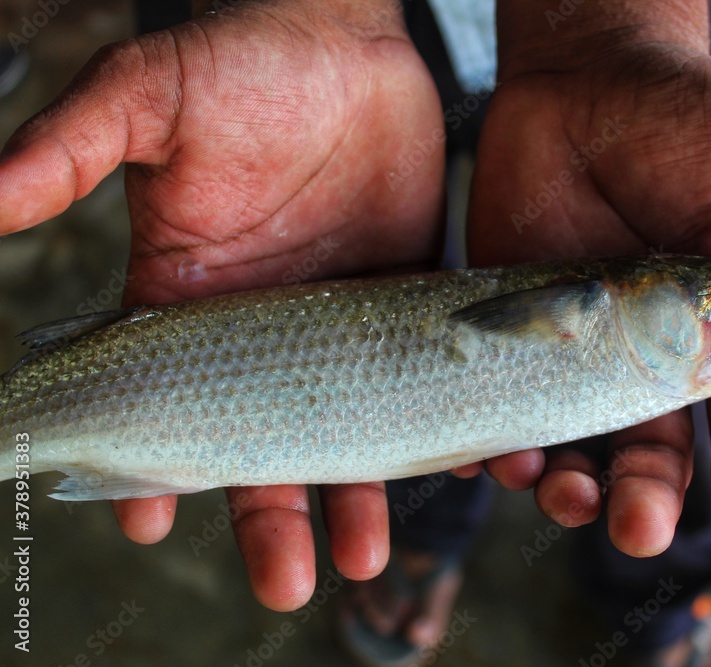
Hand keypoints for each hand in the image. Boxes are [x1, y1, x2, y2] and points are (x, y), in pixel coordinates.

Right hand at [0, 0, 444, 609]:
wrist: (348, 40)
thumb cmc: (238, 59)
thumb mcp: (145, 98)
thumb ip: (72, 151)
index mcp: (187, 299)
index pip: (161, 402)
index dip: (150, 467)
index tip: (146, 524)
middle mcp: (263, 329)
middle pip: (260, 442)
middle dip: (267, 516)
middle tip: (286, 583)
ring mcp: (336, 323)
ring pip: (343, 429)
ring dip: (352, 495)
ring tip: (363, 557)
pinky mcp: (400, 301)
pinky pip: (415, 379)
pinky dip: (428, 429)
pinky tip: (444, 475)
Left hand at [464, 37, 710, 555]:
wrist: (586, 78)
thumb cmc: (690, 107)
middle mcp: (650, 353)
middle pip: (655, 452)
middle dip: (646, 499)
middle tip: (635, 530)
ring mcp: (580, 348)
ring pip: (579, 447)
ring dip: (570, 487)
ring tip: (564, 494)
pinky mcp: (518, 332)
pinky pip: (504, 404)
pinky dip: (496, 445)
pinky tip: (492, 460)